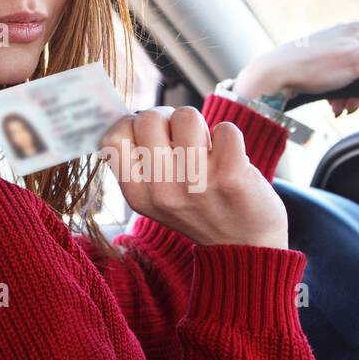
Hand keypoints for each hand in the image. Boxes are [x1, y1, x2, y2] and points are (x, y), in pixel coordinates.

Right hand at [100, 106, 288, 249]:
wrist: (244, 244)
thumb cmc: (198, 207)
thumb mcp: (155, 197)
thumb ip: (140, 163)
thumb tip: (135, 115)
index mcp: (138, 195)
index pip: (114, 137)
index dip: (132, 123)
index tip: (151, 133)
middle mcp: (162, 191)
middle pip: (148, 118)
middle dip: (168, 118)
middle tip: (182, 138)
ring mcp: (196, 184)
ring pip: (186, 116)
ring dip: (200, 126)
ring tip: (206, 149)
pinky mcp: (231, 177)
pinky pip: (225, 128)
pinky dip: (229, 137)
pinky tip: (229, 157)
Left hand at [233, 21, 358, 117]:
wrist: (274, 76)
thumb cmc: (314, 68)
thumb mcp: (357, 58)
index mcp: (358, 30)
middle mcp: (344, 35)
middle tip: (350, 107)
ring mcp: (329, 48)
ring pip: (352, 77)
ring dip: (349, 97)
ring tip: (337, 107)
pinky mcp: (316, 61)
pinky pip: (336, 80)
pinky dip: (336, 94)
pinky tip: (330, 104)